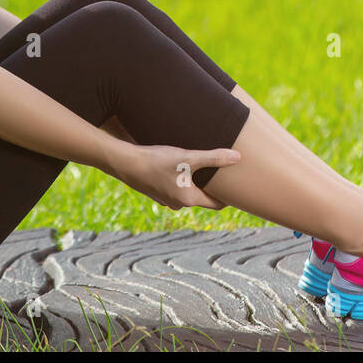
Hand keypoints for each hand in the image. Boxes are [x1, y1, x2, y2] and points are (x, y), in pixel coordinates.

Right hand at [104, 141, 240, 210]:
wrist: (125, 163)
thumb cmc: (157, 160)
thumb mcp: (188, 157)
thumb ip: (213, 158)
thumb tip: (237, 158)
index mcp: (188, 199)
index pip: (217, 203)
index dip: (229, 196)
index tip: (238, 186)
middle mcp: (178, 204)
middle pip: (203, 197)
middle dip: (213, 186)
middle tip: (224, 174)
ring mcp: (166, 200)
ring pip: (189, 192)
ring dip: (197, 182)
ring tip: (204, 167)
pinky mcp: (157, 191)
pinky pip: (177, 188)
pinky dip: (183, 180)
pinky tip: (181, 167)